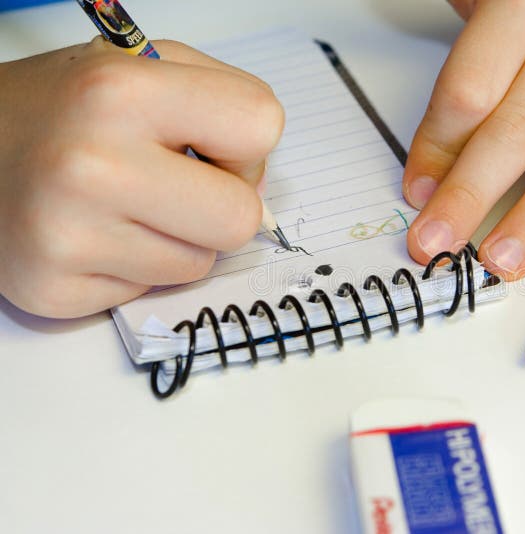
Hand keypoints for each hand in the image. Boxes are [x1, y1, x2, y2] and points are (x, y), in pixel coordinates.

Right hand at [0, 38, 283, 317]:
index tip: (212, 145)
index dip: (246, 143)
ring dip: (179, 239)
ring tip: (127, 206)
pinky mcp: (55, 290)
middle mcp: (93, 166)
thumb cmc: (65, 108)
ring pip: (200, 264)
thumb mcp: (141, 67)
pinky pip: (152, 292)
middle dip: (223, 206)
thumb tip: (260, 184)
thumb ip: (220, 100)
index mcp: (123, 91)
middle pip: (240, 218)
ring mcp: (69, 236)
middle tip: (178, 186)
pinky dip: (137, 266)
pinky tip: (97, 234)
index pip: (260, 126)